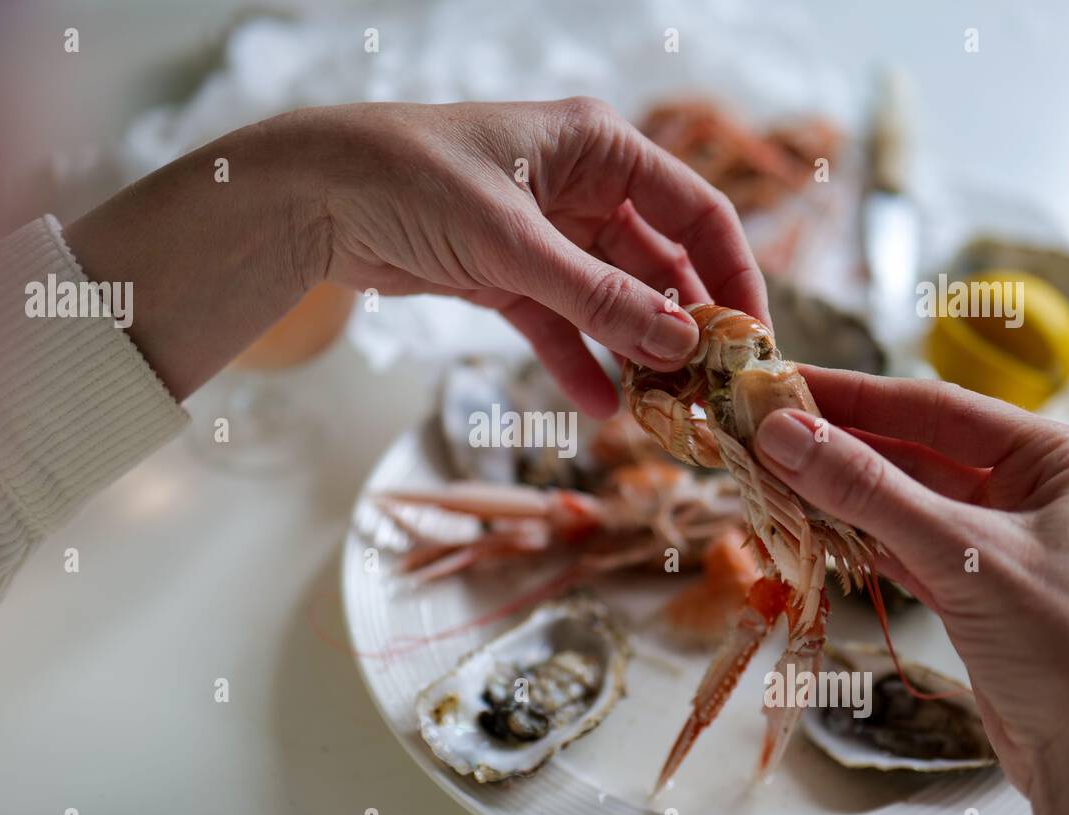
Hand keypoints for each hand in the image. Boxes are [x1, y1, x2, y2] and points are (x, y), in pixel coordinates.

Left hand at [65, 98, 766, 410]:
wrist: (315, 196)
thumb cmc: (414, 180)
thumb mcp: (515, 243)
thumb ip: (599, 297)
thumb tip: (681, 345)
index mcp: (601, 149)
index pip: (697, 214)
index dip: (732, 277)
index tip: (752, 340)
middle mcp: (583, 188)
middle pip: (659, 266)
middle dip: (683, 328)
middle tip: (709, 393)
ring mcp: (546, 236)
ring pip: (611, 302)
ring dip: (634, 352)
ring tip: (662, 411)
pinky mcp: (507, 276)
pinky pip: (558, 325)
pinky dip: (577, 362)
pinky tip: (600, 407)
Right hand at [753, 367, 1068, 814]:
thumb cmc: (1062, 646)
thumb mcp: (961, 555)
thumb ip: (868, 491)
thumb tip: (782, 433)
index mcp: (1053, 456)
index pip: (933, 407)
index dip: (851, 394)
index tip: (780, 382)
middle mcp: (1027, 486)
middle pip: (911, 449)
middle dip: (836, 443)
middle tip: (759, 429)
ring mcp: (995, 537)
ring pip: (898, 498)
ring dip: (835, 491)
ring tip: (767, 473)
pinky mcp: (968, 584)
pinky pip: (898, 542)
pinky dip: (852, 536)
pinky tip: (805, 524)